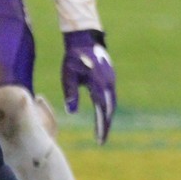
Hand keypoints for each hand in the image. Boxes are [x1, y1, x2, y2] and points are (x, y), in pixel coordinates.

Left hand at [61, 29, 116, 143]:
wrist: (84, 39)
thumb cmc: (73, 57)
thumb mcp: (68, 75)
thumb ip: (71, 93)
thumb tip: (72, 111)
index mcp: (98, 84)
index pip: (102, 110)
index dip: (101, 126)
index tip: (99, 140)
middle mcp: (108, 83)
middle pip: (110, 109)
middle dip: (106, 125)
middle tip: (101, 140)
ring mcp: (111, 79)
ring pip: (112, 103)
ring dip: (107, 117)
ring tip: (102, 130)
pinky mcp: (110, 77)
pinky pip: (111, 96)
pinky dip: (108, 107)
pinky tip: (102, 114)